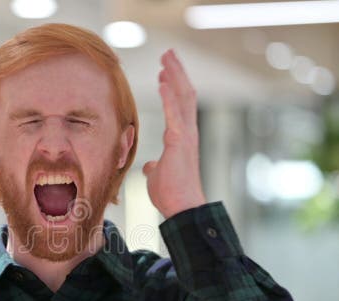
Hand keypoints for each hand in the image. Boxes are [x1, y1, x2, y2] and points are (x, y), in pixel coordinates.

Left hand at [143, 50, 206, 218]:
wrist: (182, 207)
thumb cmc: (171, 193)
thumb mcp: (158, 175)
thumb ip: (155, 166)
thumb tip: (150, 166)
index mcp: (181, 137)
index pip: (179, 105)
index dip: (172, 87)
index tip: (164, 72)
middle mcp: (187, 132)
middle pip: (184, 94)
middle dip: (176, 72)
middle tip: (168, 54)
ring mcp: (185, 135)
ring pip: (182, 98)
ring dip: (174, 76)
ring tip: (166, 59)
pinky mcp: (178, 142)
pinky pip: (174, 114)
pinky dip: (168, 97)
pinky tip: (162, 81)